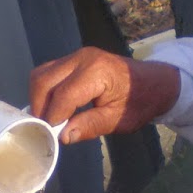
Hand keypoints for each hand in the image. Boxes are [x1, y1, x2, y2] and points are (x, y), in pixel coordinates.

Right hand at [28, 47, 180, 143]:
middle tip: (45, 128)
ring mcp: (76, 56)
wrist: (153, 82)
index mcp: (96, 72)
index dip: (53, 118)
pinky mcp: (73, 59)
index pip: (63, 96)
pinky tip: (54, 107)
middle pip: (43, 81)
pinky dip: (46, 90)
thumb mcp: (117, 120)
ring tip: (48, 118)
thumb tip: (62, 136)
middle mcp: (81, 58)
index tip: (50, 136)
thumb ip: (90, 126)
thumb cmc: (138, 102)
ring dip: (39, 98)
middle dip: (39, 107)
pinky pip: (49, 72)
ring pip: (41, 74)